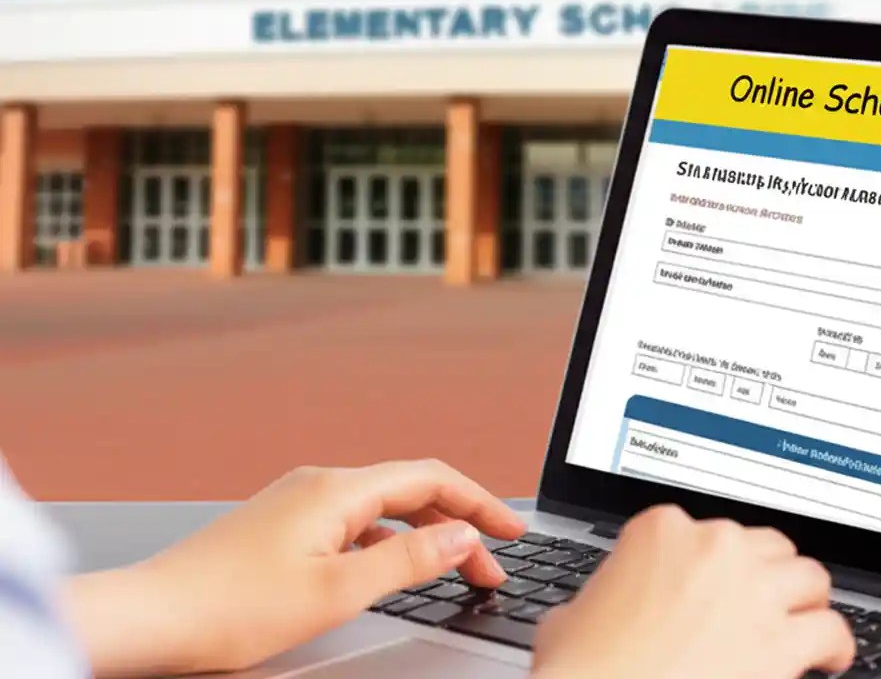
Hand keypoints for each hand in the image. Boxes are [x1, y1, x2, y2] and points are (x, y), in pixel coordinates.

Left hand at [65, 460, 525, 676]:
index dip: (479, 503)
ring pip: (383, 508)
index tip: (511, 532)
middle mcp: (319, 484)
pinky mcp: (284, 525)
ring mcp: (299, 502)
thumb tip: (460, 536)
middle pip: (411, 491)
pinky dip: (389, 542)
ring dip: (425, 536)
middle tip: (490, 568)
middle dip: (459, 526)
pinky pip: (355, 522)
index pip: (431, 479)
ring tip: (453, 573)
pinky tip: (393, 569)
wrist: (152, 617)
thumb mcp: (337, 590)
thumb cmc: (229, 608)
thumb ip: (407, 559)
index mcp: (336, 490)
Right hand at [531, 505, 854, 678]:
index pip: (709, 533)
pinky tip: (828, 659)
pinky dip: (834, 645)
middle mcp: (714, 548)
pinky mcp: (779, 641)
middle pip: (767, 547)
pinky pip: (831, 630)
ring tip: (805, 626)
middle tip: (762, 606)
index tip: (719, 589)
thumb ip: (612, 592)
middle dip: (767, 577)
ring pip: (810, 578)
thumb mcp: (574, 613)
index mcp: (661, 530)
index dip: (717, 567)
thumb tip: (614, 607)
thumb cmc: (580, 669)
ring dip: (805, 603)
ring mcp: (751, 591)